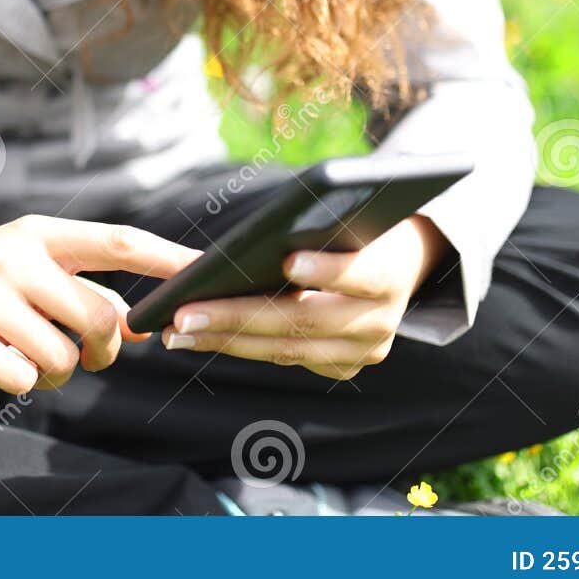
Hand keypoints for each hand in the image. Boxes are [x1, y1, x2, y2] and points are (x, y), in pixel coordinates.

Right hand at [0, 215, 201, 394]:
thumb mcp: (19, 265)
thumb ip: (74, 285)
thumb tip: (135, 325)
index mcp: (37, 234)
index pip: (117, 241)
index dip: (166, 259)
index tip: (206, 270)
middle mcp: (13, 257)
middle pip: (99, 319)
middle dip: (102, 351)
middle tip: (84, 357)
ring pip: (61, 358)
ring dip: (53, 374)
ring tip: (22, 357)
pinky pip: (21, 380)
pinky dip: (17, 384)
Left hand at [158, 214, 450, 380]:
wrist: (401, 262)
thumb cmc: (357, 225)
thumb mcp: (345, 212)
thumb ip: (308, 220)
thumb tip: (249, 230)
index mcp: (390, 274)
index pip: (361, 274)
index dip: (327, 270)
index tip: (289, 260)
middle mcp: (381, 321)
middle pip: (304, 321)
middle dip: (238, 318)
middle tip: (184, 314)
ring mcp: (363, 351)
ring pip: (287, 349)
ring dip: (226, 340)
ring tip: (176, 330)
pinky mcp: (345, 366)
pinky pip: (286, 357)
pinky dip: (241, 346)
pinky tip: (199, 336)